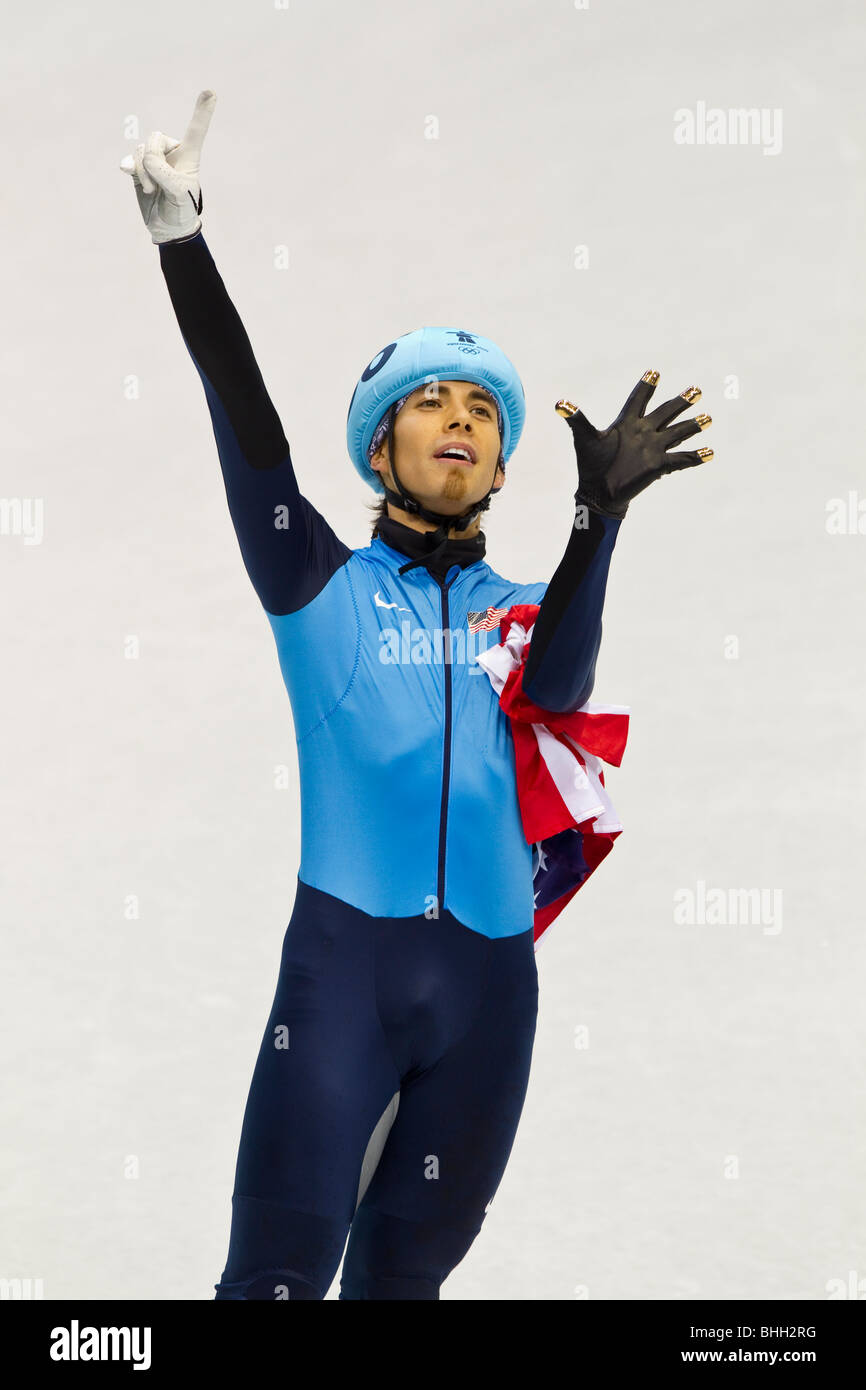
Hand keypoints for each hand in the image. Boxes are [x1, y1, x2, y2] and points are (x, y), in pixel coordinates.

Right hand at [119, 89, 216, 243]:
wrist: (167, 228)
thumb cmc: (181, 211)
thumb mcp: (179, 194)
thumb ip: (165, 174)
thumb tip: (145, 159)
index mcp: (189, 157)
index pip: (196, 131)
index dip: (202, 112)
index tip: (211, 92)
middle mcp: (172, 153)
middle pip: (156, 139)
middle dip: (153, 160)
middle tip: (159, 185)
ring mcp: (155, 160)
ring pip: (142, 150)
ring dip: (144, 172)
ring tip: (152, 190)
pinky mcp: (140, 168)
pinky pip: (131, 159)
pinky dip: (132, 168)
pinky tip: (130, 174)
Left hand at [555, 370, 712, 518]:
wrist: (598, 492)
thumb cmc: (590, 465)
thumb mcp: (584, 438)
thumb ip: (576, 419)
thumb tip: (558, 403)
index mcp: (626, 423)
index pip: (638, 400)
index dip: (646, 386)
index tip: (654, 371)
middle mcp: (643, 432)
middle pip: (665, 413)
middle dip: (680, 402)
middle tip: (696, 389)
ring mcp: (653, 449)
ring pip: (677, 433)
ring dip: (693, 426)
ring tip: (708, 417)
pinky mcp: (658, 466)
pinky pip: (680, 460)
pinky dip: (695, 456)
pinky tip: (710, 452)